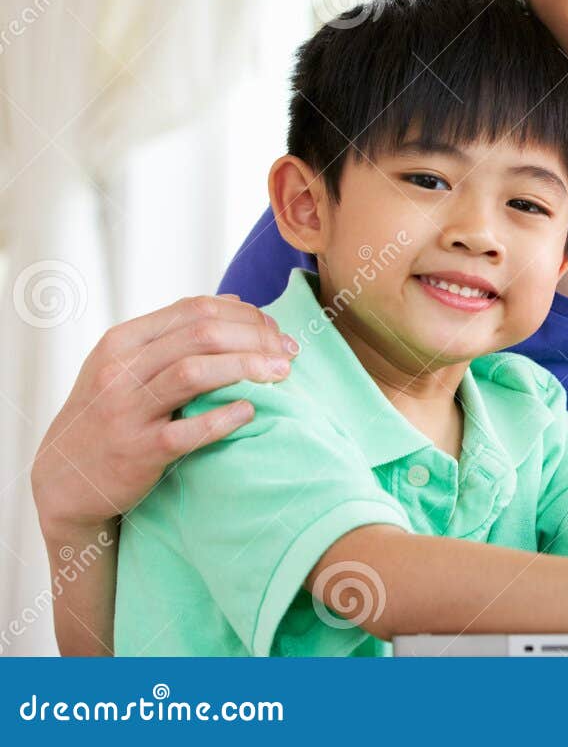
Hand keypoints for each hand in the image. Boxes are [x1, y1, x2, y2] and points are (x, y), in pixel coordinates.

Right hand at [31, 294, 296, 538]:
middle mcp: (120, 371)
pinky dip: (225, 417)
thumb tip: (237, 301)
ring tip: (282, 374)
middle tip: (289, 353)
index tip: (277, 331)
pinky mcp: (138, 452)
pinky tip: (251, 411)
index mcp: (123, 342)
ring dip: (248, 367)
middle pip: (202, 335)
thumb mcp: (127, 364)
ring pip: (195, 372)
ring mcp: (126, 411)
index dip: (246, 315)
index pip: (196, 310)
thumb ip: (177, 332)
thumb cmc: (110, 413)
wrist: (65, 479)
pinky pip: (189, 430)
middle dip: (256, 338)